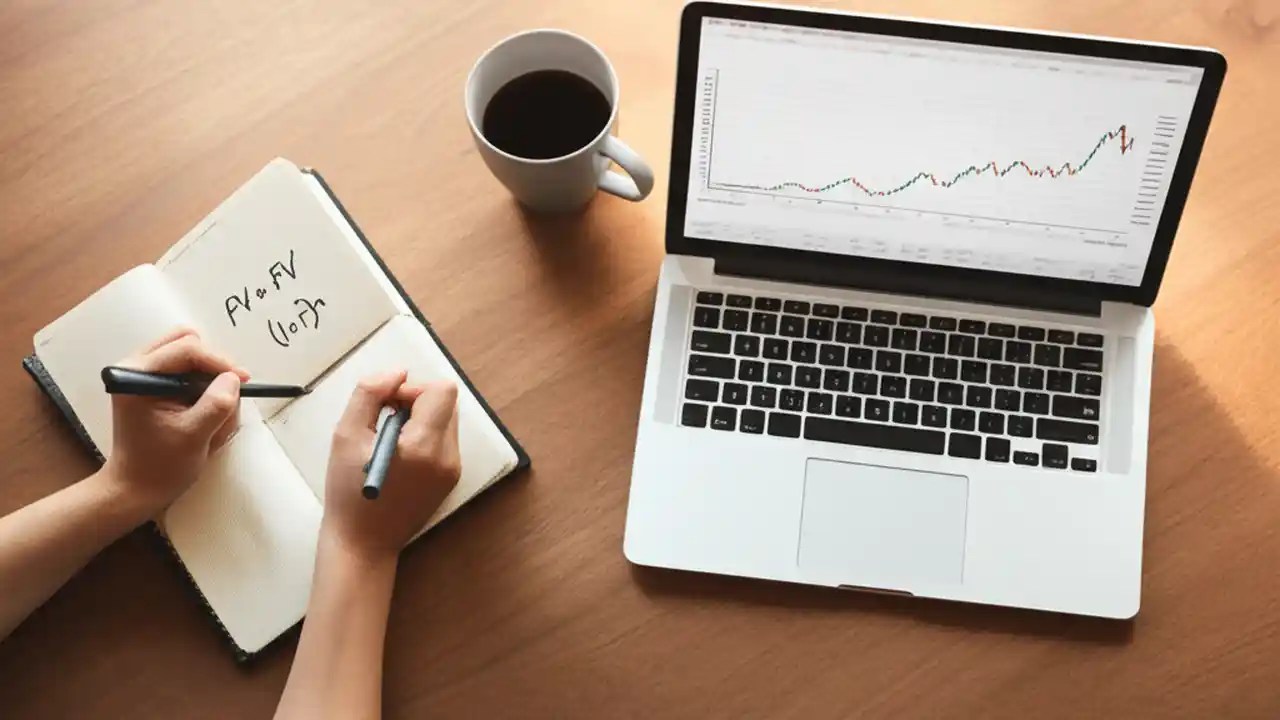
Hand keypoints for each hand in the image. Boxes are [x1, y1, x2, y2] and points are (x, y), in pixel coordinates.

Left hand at [102, 328, 247, 518]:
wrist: (136, 489)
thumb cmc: (161, 467)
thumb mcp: (194, 437)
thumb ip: (216, 405)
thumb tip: (234, 378)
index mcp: (137, 376)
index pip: (186, 350)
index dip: (220, 362)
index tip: (245, 380)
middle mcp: (136, 367)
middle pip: (187, 343)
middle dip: (214, 367)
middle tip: (227, 396)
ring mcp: (145, 375)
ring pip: (191, 356)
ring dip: (211, 380)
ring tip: (213, 417)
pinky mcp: (155, 385)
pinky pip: (189, 371)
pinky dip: (205, 388)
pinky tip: (204, 414)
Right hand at [321, 370, 461, 563]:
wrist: (363, 543)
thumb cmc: (348, 491)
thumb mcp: (346, 435)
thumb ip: (370, 394)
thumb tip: (398, 373)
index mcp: (424, 446)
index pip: (440, 390)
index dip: (411, 388)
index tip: (386, 405)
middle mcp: (448, 456)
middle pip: (447, 402)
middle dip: (415, 401)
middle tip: (384, 420)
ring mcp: (453, 469)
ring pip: (446, 419)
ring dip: (419, 418)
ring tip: (389, 439)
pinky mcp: (451, 478)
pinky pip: (443, 440)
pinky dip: (423, 436)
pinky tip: (399, 455)